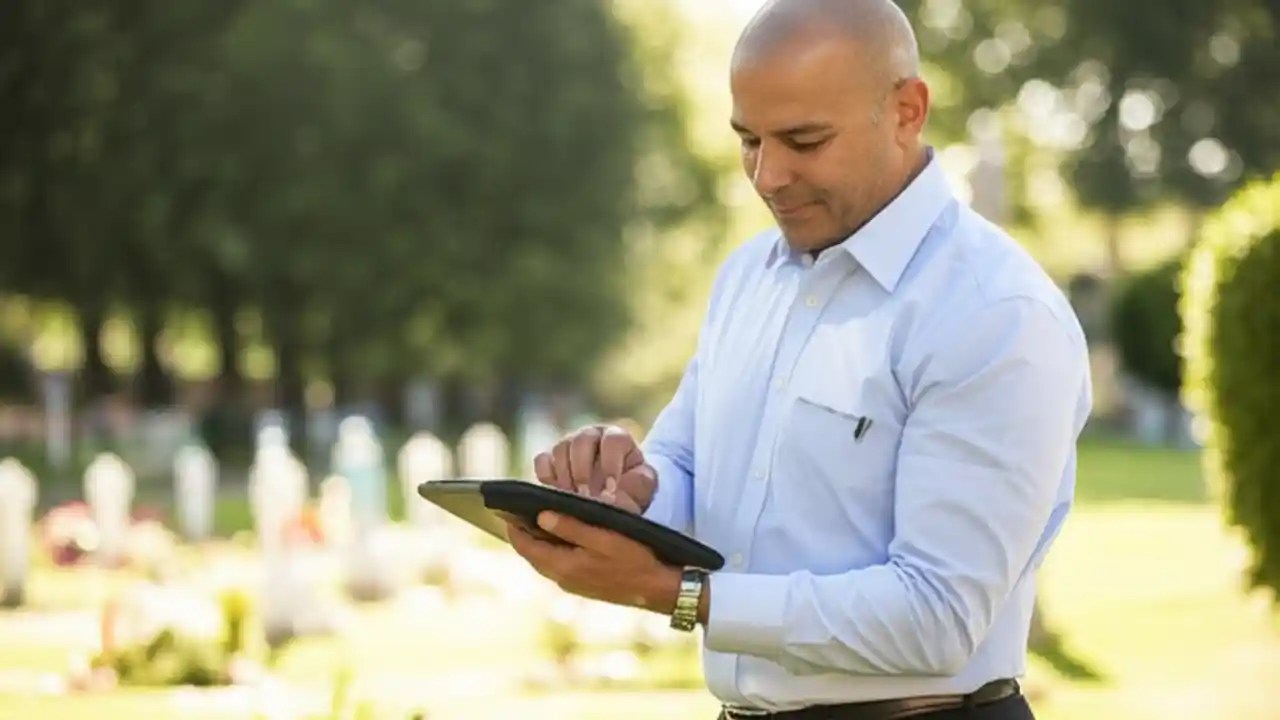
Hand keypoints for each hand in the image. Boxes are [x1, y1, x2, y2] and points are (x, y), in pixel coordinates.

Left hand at [506, 511, 679, 613]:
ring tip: (536, 517)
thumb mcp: (603, 537)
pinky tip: (562, 535)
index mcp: (564, 566)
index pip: (526, 546)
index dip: (513, 526)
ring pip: (545, 560)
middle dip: (523, 532)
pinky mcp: (584, 584)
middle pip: (532, 554)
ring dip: (538, 541)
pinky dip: (553, 549)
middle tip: (516, 510)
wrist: (658, 589)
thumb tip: (541, 516)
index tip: (503, 508)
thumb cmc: (635, 559)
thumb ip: (571, 527)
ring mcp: (573, 584)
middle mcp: (563, 579)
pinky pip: (559, 564)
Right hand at [533, 424, 655, 512]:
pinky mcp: (551, 459)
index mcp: (617, 437)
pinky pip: (542, 460)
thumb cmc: (632, 490)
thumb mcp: (642, 490)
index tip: (610, 490)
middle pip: (582, 440)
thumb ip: (633, 491)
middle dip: (583, 471)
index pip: (613, 440)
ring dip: (565, 475)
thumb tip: (609, 501)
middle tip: (586, 496)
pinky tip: (557, 494)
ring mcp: (569, 444)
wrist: (614, 498)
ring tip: (573, 498)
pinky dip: (547, 476)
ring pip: (560, 448)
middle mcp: (592, 435)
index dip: (611, 464)